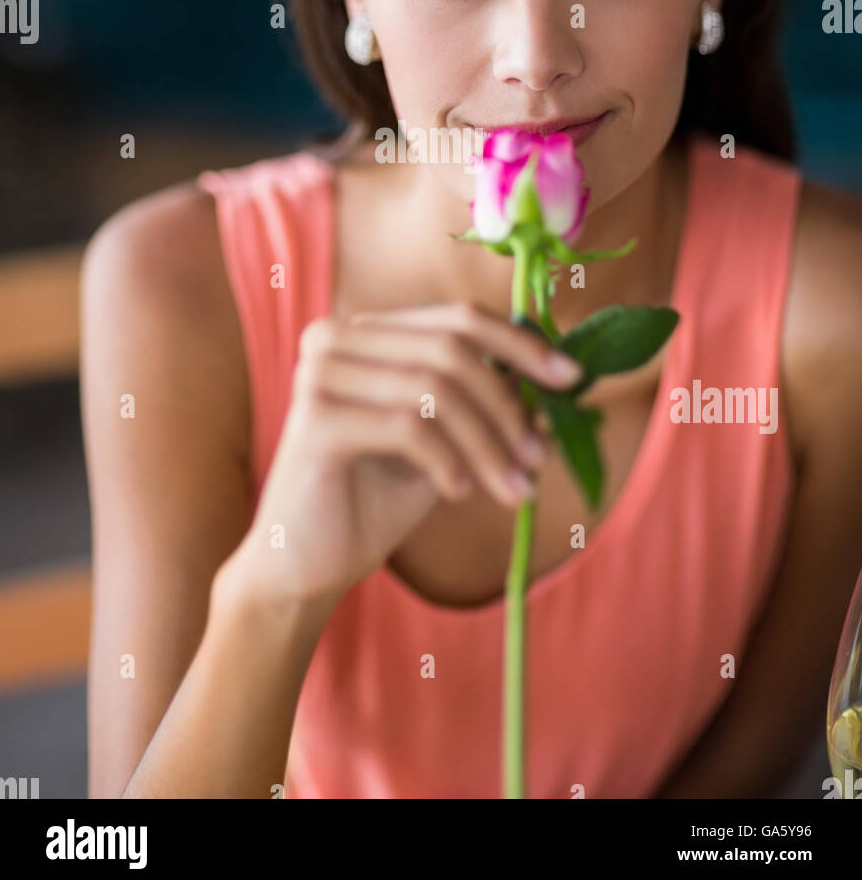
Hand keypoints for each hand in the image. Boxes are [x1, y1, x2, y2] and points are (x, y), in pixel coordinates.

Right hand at [228, 301, 581, 607]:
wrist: (307, 563)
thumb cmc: (377, 496)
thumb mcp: (446, 439)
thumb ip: (488, 402)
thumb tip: (558, 382)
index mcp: (367, 329)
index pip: (458, 316)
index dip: (521, 344)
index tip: (572, 380)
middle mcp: (336, 336)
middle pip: (451, 348)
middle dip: (508, 406)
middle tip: (539, 459)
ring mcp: (320, 372)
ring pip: (435, 388)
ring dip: (488, 443)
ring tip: (515, 489)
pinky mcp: (315, 419)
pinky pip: (408, 426)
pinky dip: (447, 461)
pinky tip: (458, 493)